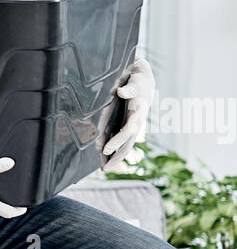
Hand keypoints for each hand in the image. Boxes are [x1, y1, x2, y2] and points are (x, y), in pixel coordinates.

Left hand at [102, 54, 153, 172]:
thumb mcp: (135, 81)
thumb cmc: (138, 80)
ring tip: (105, 169)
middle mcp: (137, 121)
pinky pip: (123, 141)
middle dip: (117, 156)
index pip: (127, 130)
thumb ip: (129, 89)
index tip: (105, 150)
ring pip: (126, 145)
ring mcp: (134, 125)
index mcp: (138, 112)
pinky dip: (115, 150)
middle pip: (128, 143)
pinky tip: (107, 160)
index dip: (117, 141)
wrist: (144, 79)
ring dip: (117, 157)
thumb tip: (121, 93)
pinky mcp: (129, 125)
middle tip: (105, 169)